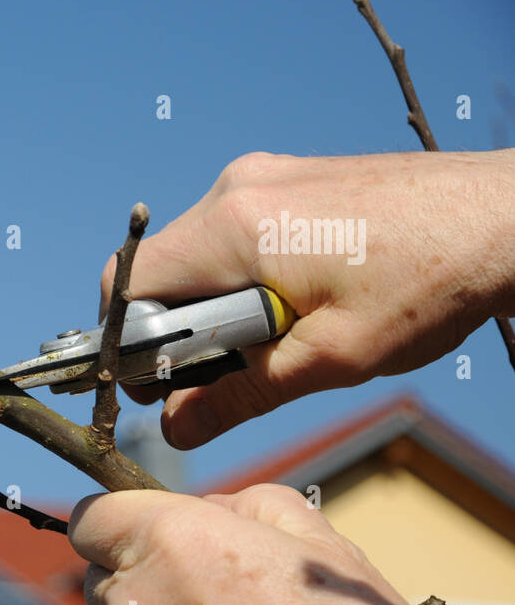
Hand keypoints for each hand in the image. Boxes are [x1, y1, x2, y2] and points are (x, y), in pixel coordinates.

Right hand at [100, 149, 514, 448]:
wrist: (509, 216)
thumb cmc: (432, 281)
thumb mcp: (329, 358)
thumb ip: (240, 394)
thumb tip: (177, 427)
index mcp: (234, 226)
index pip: (128, 284)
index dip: (128, 345)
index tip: (159, 387)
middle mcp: (236, 188)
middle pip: (159, 270)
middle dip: (176, 330)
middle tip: (225, 374)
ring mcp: (263, 177)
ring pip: (196, 255)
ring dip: (213, 307)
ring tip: (278, 338)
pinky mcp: (290, 180)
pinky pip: (232, 235)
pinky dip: (241, 279)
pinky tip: (296, 305)